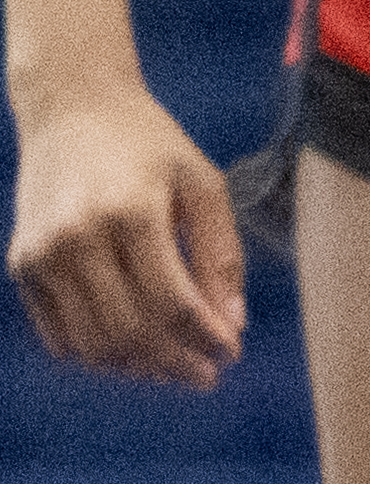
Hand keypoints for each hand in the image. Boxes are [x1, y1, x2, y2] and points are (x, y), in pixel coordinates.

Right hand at [8, 80, 247, 384]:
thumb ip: (220, 254)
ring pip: (92, 342)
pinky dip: (98, 354)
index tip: (231, 353)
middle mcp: (77, 237)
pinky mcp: (22, 263)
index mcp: (130, 213)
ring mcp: (42, 253)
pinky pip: (59, 334)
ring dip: (138, 368)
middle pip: (131, 331)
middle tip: (206, 374)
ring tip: (173, 368)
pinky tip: (134, 353)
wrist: (72, 109)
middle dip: (175, 363)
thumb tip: (233, 324)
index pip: (172, 303)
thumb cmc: (150, 146)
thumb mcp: (203, 185)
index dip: (206, 339)